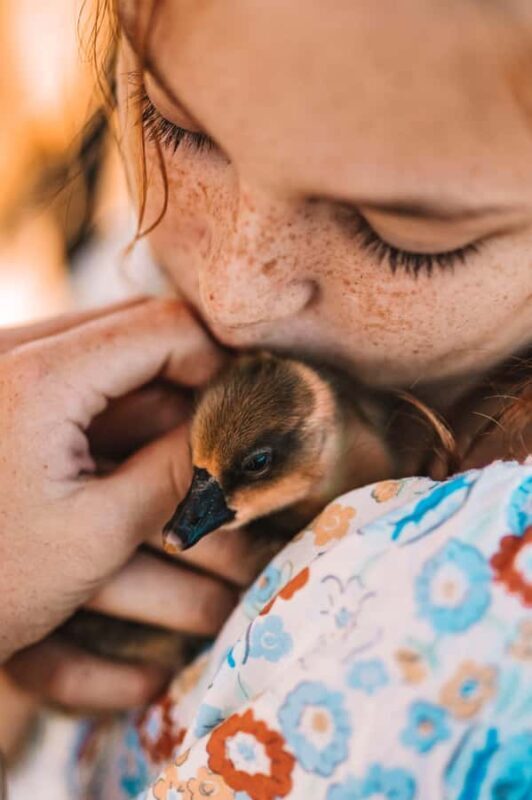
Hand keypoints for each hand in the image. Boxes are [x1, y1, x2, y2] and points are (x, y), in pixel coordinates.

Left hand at [0, 298, 260, 708]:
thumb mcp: (98, 535)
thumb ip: (175, 471)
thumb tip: (231, 429)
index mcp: (38, 379)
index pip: (160, 327)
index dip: (216, 360)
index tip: (244, 406)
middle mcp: (11, 351)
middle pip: (135, 325)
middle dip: (187, 372)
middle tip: (221, 425)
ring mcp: (4, 365)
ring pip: (109, 346)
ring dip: (155, 389)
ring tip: (183, 445)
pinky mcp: (3, 387)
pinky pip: (79, 370)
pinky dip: (118, 400)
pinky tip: (137, 448)